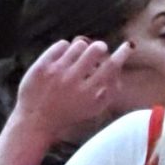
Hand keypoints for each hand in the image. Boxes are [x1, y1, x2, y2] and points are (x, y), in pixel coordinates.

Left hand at [13, 36, 127, 142]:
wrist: (36, 120)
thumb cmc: (69, 114)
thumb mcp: (94, 109)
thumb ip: (110, 91)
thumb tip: (119, 69)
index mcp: (89, 94)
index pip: (111, 67)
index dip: (122, 54)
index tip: (128, 46)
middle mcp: (74, 81)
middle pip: (96, 49)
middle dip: (100, 47)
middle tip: (98, 50)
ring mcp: (56, 72)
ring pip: (79, 44)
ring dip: (82, 48)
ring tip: (77, 58)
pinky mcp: (42, 66)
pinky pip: (61, 44)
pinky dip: (65, 48)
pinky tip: (64, 59)